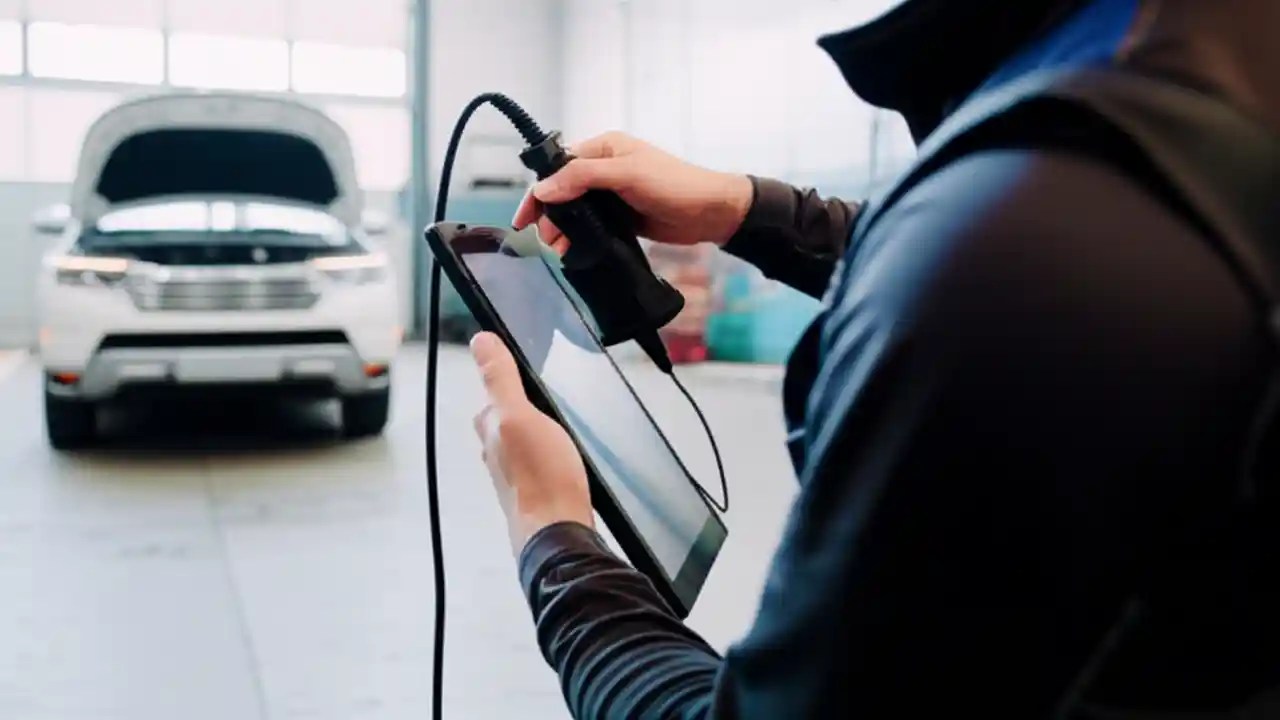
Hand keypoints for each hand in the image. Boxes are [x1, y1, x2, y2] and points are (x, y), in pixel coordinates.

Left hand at [470, 332, 593, 556]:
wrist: (558, 531)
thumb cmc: (542, 476)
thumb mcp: (520, 415)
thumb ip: (500, 379)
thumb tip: (480, 341)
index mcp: (493, 432)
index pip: (489, 400)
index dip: (500, 385)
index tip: (512, 370)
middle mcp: (497, 457)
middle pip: (501, 427)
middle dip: (515, 413)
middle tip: (535, 399)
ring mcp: (516, 479)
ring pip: (517, 449)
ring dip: (529, 438)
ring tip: (548, 428)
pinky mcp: (537, 496)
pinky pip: (535, 469)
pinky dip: (543, 460)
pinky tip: (558, 462)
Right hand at [512, 132, 753, 253]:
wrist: (712, 212)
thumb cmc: (675, 184)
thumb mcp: (627, 174)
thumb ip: (583, 178)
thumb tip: (543, 188)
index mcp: (603, 149)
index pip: (559, 167)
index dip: (540, 190)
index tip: (525, 217)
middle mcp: (604, 169)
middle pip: (563, 191)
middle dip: (550, 216)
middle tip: (548, 240)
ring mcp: (612, 194)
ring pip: (576, 212)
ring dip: (564, 230)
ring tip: (561, 249)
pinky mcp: (621, 217)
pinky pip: (592, 227)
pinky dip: (581, 238)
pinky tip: (575, 251)